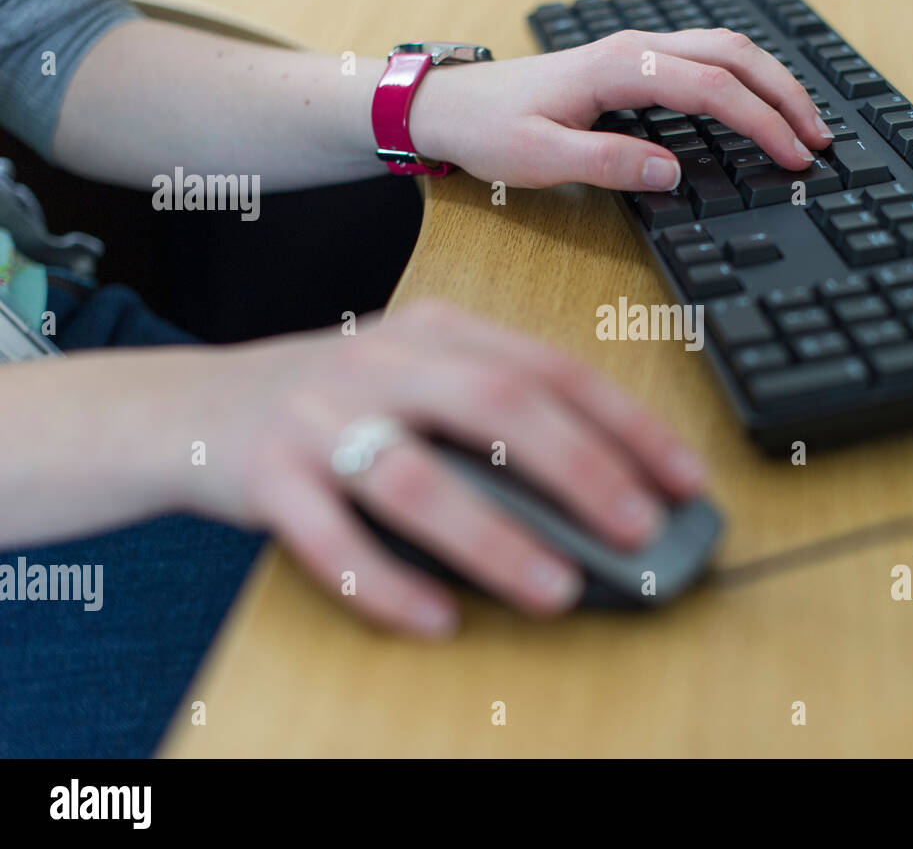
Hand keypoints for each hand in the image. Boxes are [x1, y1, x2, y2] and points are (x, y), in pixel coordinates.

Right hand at [185, 300, 707, 636]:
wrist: (191, 407)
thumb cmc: (333, 402)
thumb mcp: (413, 378)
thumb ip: (491, 414)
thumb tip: (600, 495)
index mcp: (433, 331)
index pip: (549, 368)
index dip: (625, 423)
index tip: (683, 477)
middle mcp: (379, 362)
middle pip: (496, 406)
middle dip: (581, 471)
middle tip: (638, 530)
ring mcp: (318, 416)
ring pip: (416, 479)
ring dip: (496, 541)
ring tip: (555, 590)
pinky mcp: (264, 477)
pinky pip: (332, 541)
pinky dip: (389, 585)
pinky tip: (438, 618)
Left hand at [409, 28, 833, 190]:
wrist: (453, 105)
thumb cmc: (491, 130)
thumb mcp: (539, 158)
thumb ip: (607, 163)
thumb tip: (673, 171)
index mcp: (621, 68)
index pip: (714, 89)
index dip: (762, 123)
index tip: (795, 157)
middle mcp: (636, 50)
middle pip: (734, 54)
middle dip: (785, 94)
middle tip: (820, 139)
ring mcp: (636, 53)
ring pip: (724, 50)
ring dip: (769, 83)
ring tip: (803, 124)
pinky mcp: (632, 66)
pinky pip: (704, 61)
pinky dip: (743, 81)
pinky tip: (755, 110)